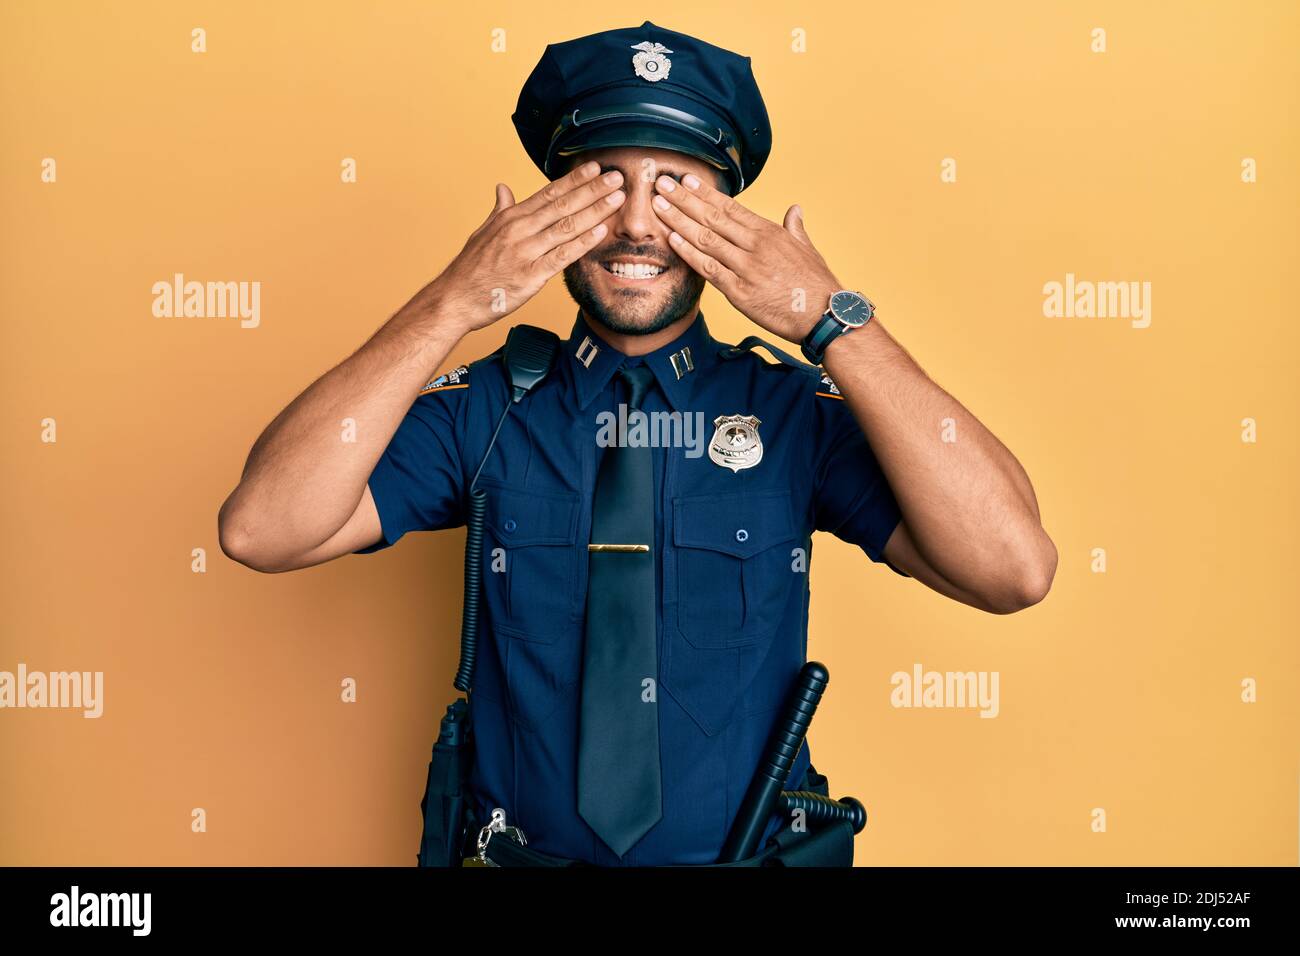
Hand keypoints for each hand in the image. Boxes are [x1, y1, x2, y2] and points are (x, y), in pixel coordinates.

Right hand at [427, 161, 626, 330]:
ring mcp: (525, 252)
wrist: (455, 299)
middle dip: (592, 189)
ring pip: (566, 227)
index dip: (573, 180)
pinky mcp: (530, 276)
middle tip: (616, 176)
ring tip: (617, 199)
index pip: (548, 193)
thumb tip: (503, 188)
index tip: (594, 167)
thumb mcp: (483, 232)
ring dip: (595, 211)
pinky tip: (601, 232)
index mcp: (510, 218)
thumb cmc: (470, 269)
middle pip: (562, 205)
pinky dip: (582, 243)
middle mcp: (519, 230)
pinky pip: (561, 256)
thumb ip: (499, 210)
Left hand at [650, 173, 841, 344]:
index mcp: (770, 232)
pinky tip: (672, 239)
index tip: (686, 180)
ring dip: (678, 220)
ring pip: (706, 239)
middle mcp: (755, 245)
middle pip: (712, 217)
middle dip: (683, 199)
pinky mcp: (740, 292)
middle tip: (662, 184)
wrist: (825, 315)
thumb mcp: (808, 249)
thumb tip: (795, 210)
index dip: (705, 192)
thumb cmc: (817, 284)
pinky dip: (689, 253)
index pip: (731, 207)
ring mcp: (746, 267)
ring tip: (658, 206)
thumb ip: (795, 228)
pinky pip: (708, 269)